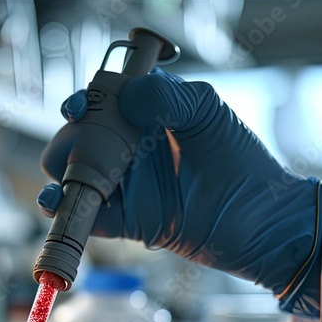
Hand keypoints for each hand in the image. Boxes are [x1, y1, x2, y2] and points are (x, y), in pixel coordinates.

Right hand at [37, 69, 321, 315]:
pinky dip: (66, 210)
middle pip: (81, 137)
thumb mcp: (207, 115)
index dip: (84, 101)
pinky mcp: (130, 222)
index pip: (104, 100)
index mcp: (150, 115)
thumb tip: (122, 97)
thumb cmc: (244, 164)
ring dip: (60, 172)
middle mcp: (134, 148)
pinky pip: (88, 216)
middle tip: (77, 145)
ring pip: (77, 175)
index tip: (78, 109)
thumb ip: (166, 97)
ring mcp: (129, 186)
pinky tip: (56, 202)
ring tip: (64, 175)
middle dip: (68, 138)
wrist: (264, 224)